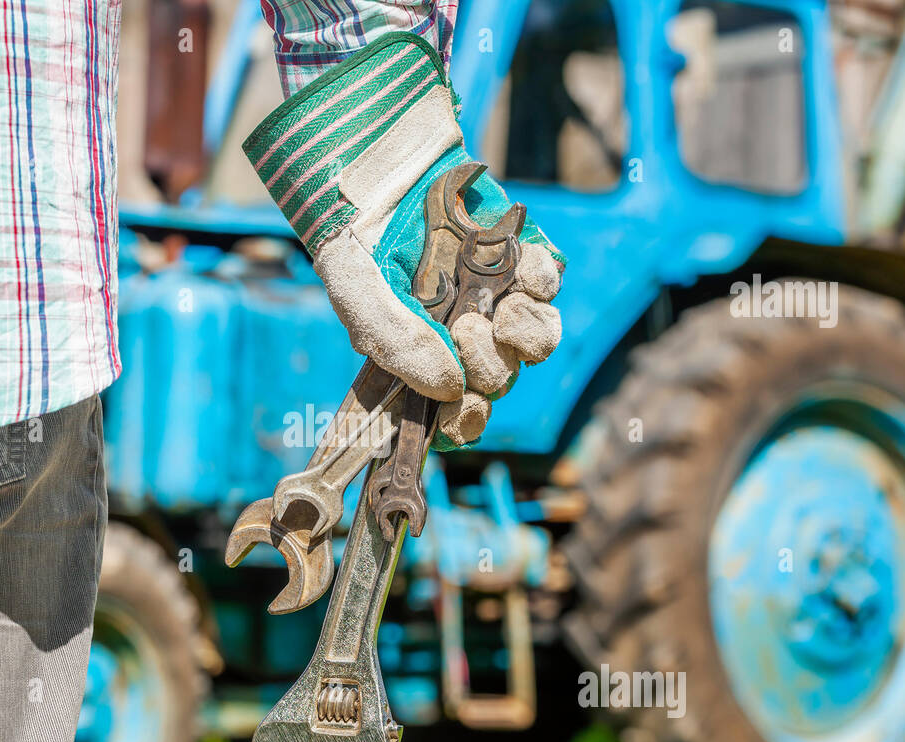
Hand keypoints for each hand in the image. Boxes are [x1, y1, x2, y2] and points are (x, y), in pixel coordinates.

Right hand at [244, 33, 564, 447]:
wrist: (378, 159)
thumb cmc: (356, 235)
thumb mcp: (358, 296)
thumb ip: (399, 347)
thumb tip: (452, 390)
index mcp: (424, 356)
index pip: (461, 411)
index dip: (470, 419)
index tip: (467, 406)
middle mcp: (464, 333)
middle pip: (503, 378)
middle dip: (488, 363)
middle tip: (462, 329)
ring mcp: (496, 296)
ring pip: (536, 340)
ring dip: (524, 333)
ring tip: (497, 310)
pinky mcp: (521, 257)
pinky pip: (548, 285)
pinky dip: (538, 280)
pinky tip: (516, 267)